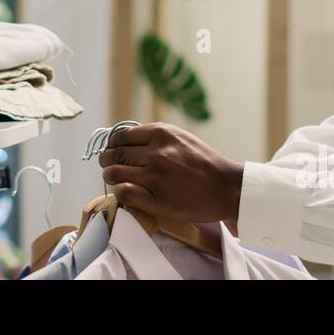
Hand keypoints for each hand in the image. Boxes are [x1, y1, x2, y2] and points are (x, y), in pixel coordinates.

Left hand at [99, 122, 242, 223]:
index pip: (120, 136)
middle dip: (107, 160)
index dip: (111, 144)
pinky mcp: (157, 200)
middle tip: (108, 165)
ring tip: (115, 179)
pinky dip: (120, 193)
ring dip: (111, 176)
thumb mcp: (181, 137)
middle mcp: (156, 153)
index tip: (111, 150)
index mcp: (161, 134)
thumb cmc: (205, 163)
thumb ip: (156, 137)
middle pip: (114, 154)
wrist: (226, 187)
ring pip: (114, 173)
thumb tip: (126, 140)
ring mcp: (155, 177)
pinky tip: (125, 192)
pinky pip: (124, 194)